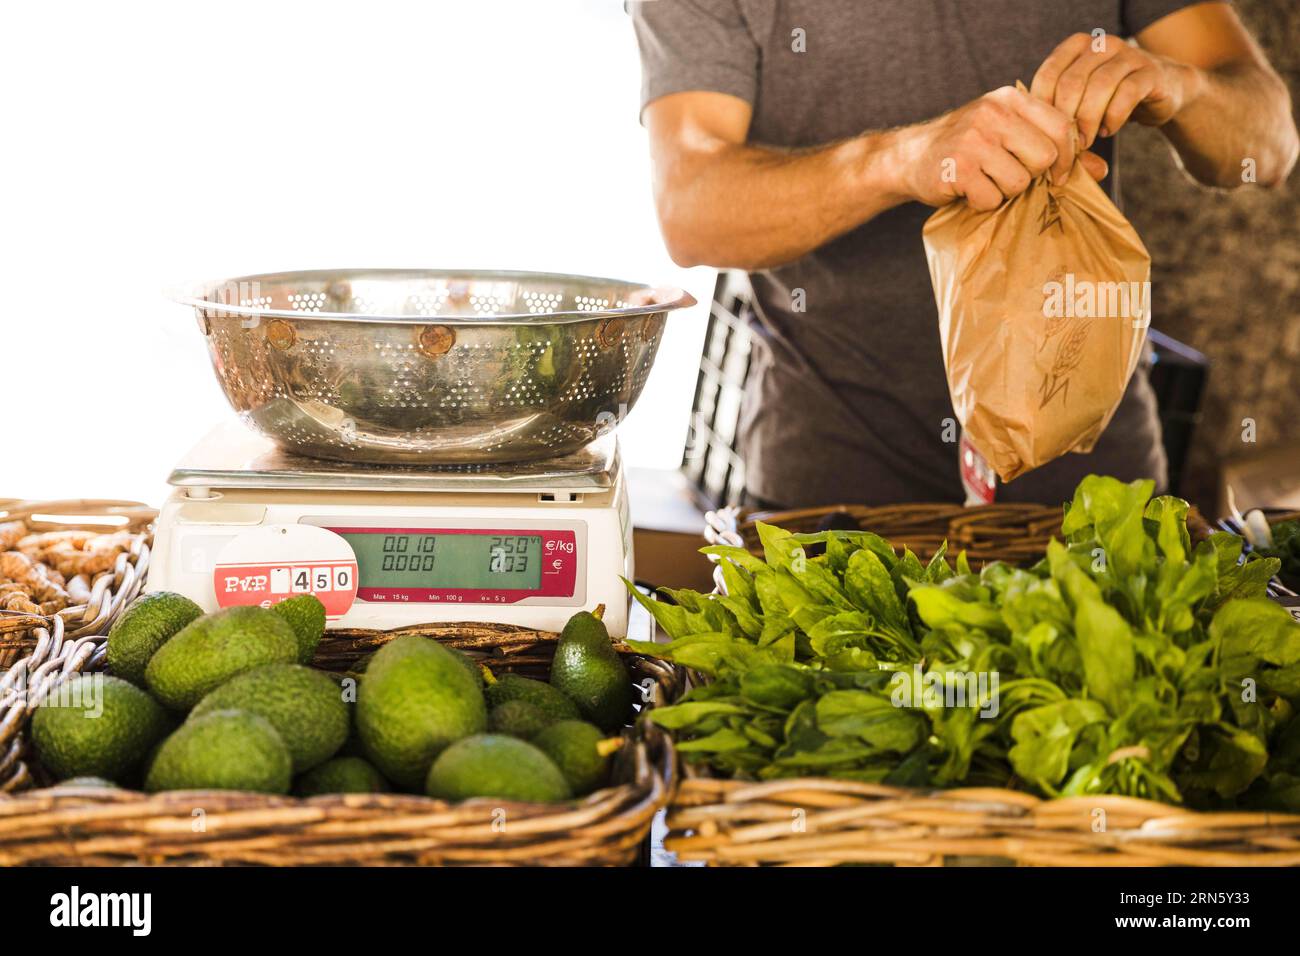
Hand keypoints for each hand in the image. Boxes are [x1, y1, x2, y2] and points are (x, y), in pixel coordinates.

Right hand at [894, 85, 1106, 211]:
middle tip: (1009, 176)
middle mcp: (993, 113)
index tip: (1058, 175)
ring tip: (985, 181)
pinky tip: (968, 190)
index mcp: (1011, 99)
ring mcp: (973, 140)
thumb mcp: (1008, 136)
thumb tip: (1101, 170)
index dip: (1069, 156)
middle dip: (1032, 175)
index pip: (1061, 126)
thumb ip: (1053, 148)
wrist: (909, 157)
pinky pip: (991, 198)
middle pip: (1045, 157)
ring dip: (1005, 191)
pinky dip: (982, 203)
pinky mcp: (957, 168)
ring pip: (1020, 181)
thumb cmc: (966, 148)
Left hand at [1032, 32, 1194, 148]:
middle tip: (1067, 145)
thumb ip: (1059, 115)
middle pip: (1071, 83)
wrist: (1162, 90)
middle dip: (1066, 121)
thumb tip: (1040, 150)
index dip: (1043, 112)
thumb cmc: (1109, 100)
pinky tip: (1107, 130)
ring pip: (1099, 87)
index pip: (1047, 76)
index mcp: (1075, 47)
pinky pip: (1126, 95)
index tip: (1047, 136)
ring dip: (1088, 122)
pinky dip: (1112, 118)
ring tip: (1086, 141)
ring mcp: (1128, 54)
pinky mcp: (1150, 72)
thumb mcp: (1079, 102)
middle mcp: (1100, 44)